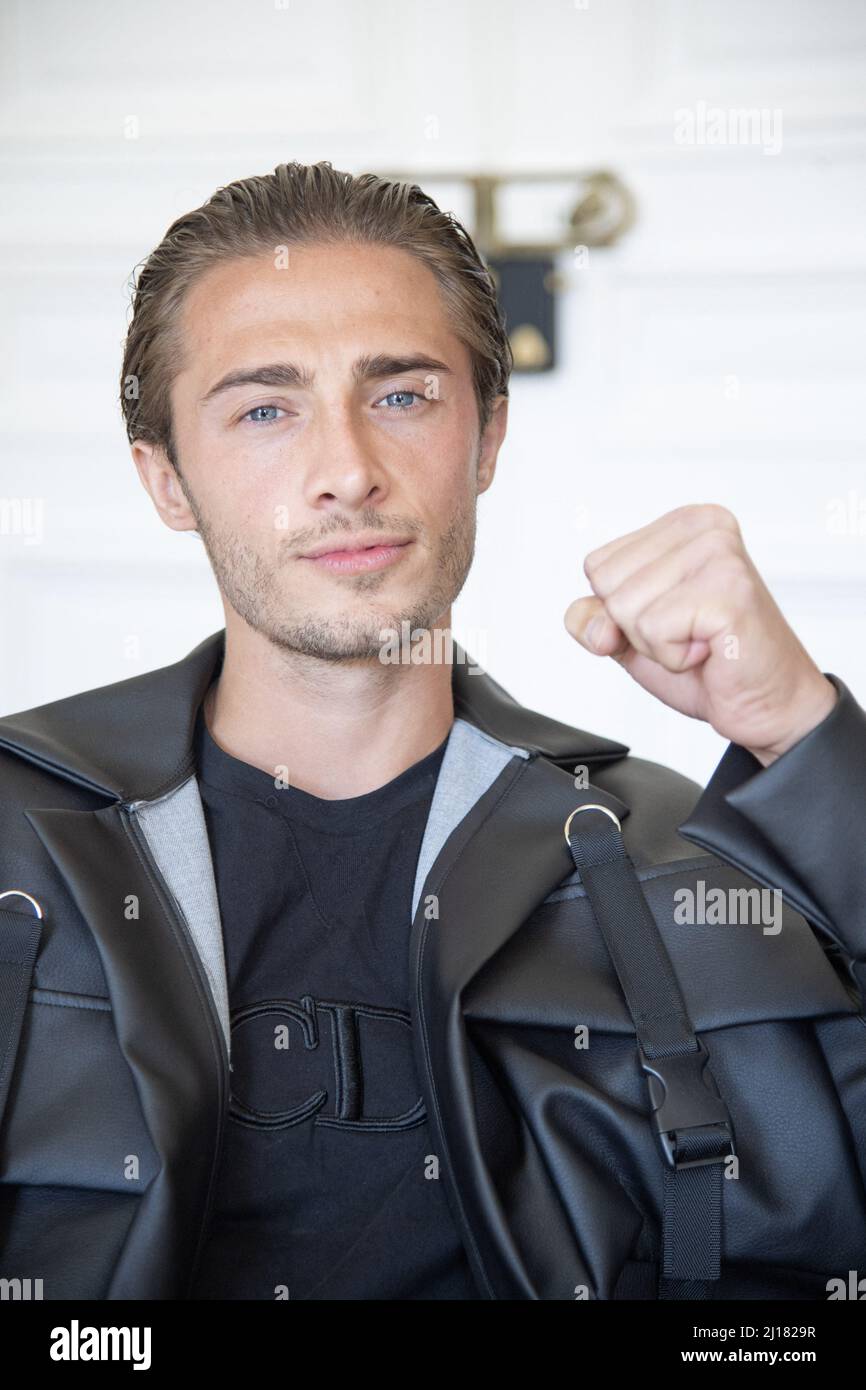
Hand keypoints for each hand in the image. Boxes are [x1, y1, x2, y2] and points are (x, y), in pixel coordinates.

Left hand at [564, 504, 837, 766]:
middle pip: (606, 584)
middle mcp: (704, 527)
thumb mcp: (632, 636)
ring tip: (701, 641)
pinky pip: (653, 630)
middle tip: (689, 634)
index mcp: (682, 525)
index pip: (597, 565)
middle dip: (637, 628)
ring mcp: (718, 554)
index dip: (620, 611)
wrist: (767, 704)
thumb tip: (594, 625)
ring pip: (626, 608)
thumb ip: (593, 618)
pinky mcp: (728, 590)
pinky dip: (675, 657)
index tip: (672, 619)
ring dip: (658, 645)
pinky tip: (711, 650)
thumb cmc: (709, 665)